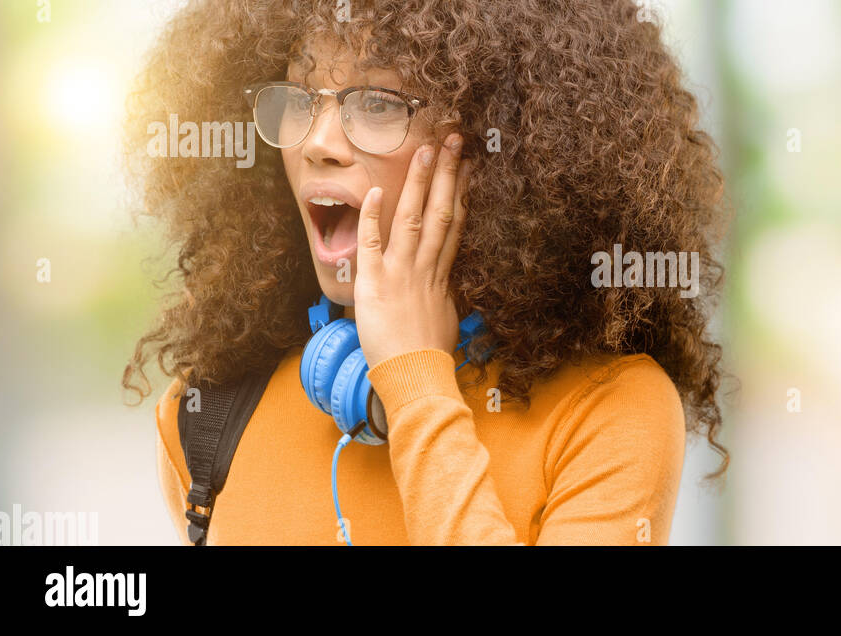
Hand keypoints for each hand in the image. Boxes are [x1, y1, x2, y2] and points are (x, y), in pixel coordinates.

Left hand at [353, 133, 471, 369]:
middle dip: (446, 174)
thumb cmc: (430, 355)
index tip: (467, 167)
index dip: (461, 192)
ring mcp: (401, 272)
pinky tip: (377, 192)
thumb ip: (444, 297)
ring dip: (419, 184)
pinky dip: (373, 219)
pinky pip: (373, 245)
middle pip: (440, 212)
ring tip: (426, 151)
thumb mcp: (446, 321)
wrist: (415, 376)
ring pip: (412, 219)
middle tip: (452, 141)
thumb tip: (446, 290)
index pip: (454, 224)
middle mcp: (424, 267)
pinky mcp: (375, 283)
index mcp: (441, 275)